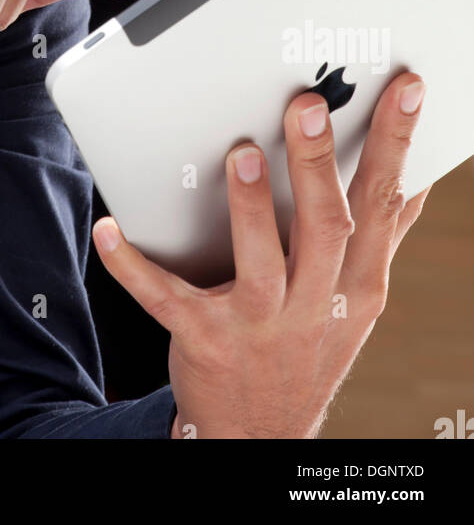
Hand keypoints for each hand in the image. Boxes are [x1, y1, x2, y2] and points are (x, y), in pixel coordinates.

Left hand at [92, 70, 429, 438]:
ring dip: (250, 209)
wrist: (260, 434)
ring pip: (259, 264)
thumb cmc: (309, 344)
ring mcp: (258, 325)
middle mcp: (314, 304)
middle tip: (309, 106)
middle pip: (326, 226)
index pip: (384, 204)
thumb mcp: (359, 298)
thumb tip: (417, 172)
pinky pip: (164, 298)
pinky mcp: (203, 340)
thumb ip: (381, 235)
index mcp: (357, 284)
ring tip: (242, 155)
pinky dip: (132, 265)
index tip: (402, 89)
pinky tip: (108, 231)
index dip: (396, 144)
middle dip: (319, 165)